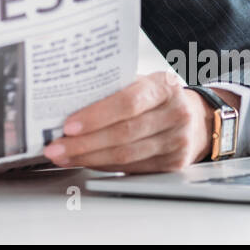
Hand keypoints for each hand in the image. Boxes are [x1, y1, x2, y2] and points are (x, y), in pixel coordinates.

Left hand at [41, 71, 213, 172]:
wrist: (193, 117)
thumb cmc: (155, 96)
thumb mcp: (140, 82)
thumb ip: (112, 88)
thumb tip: (66, 102)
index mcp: (164, 86)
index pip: (128, 102)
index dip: (96, 115)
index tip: (68, 125)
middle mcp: (176, 114)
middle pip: (124, 134)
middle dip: (84, 143)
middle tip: (55, 147)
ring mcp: (177, 141)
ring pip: (126, 156)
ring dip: (88, 158)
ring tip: (62, 156)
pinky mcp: (173, 164)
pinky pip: (131, 168)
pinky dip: (103, 166)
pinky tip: (84, 161)